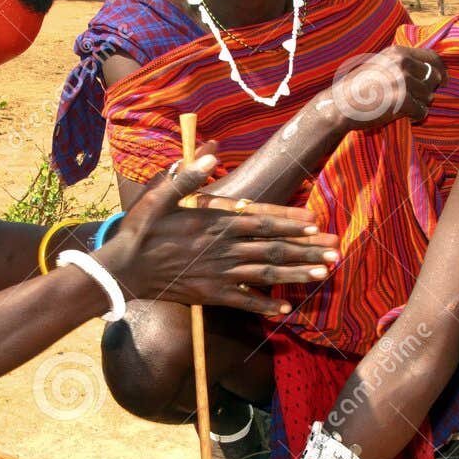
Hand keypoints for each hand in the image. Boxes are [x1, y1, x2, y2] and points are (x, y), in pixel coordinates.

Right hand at [98, 145, 339, 317]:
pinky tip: (284, 309)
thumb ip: (188, 173)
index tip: (315, 224)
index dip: (290, 223)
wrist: (124, 269)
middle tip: (334, 250)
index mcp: (215, 223)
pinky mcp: (211, 295)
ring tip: (323, 274)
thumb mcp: (161, 194)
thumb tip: (212, 149)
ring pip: (266, 275)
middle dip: (306, 250)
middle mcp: (224, 250)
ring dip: (297, 274)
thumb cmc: (142, 229)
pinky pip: (243, 301)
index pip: (262, 222)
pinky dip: (264, 305)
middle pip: (273, 249)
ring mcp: (220, 274)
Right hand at [319, 45, 445, 133]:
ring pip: (429, 96)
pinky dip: (415, 117)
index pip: (432, 57)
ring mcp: (402, 81)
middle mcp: (402, 63)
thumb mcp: (379, 64)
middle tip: (414, 100)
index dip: (441, 70)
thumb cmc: (358, 88)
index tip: (443, 80)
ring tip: (402, 109)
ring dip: (420, 105)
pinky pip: (422, 111)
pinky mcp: (402, 100)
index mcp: (398, 52)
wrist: (340, 105)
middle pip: (433, 77)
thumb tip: (431, 69)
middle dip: (428, 90)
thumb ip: (401, 63)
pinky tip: (401, 116)